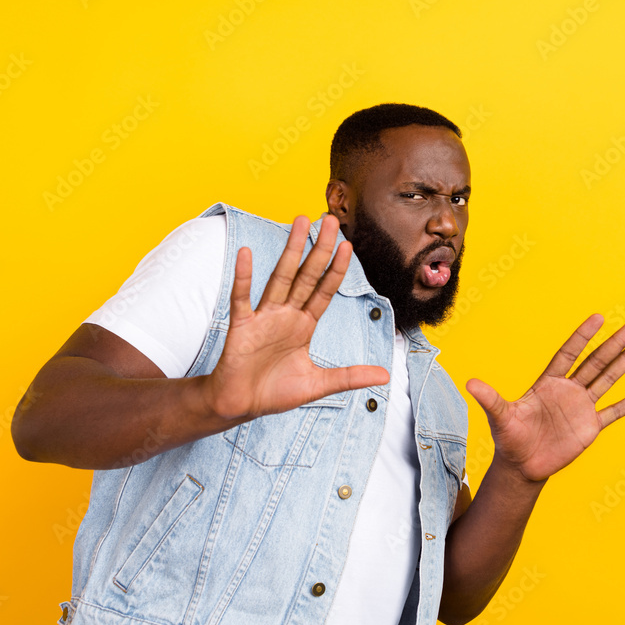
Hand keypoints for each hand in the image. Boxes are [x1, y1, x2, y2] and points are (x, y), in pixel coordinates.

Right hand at [203, 214, 388, 420]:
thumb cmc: (275, 392)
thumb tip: (385, 377)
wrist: (239, 405)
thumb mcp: (318, 385)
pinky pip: (243, 298)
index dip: (337, 269)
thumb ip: (350, 377)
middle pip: (306, 275)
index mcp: (304, 325)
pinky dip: (244, 277)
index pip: (324, 291)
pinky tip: (246, 253)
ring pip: (280, 277)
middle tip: (329, 219)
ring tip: (299, 221)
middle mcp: (286, 315)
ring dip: (290, 250)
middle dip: (319, 249)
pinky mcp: (241, 326)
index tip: (348, 245)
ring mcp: (263, 318)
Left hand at [466, 314, 624, 483]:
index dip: (583, 336)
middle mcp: (568, 390)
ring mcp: (581, 407)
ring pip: (608, 380)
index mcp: (548, 383)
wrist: (521, 465)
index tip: (598, 317)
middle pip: (595, 362)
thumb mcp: (499, 417)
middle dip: (614, 344)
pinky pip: (613, 412)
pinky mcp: (590, 427)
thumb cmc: (509, 438)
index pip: (569, 353)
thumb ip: (490, 399)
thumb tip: (469, 382)